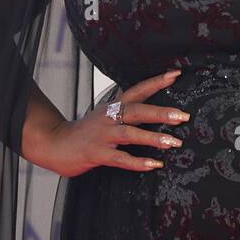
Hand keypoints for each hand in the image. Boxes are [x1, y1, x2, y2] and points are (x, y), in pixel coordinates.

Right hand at [28, 70, 190, 176]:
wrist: (56, 144)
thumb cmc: (86, 132)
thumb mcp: (105, 115)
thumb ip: (124, 110)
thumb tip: (149, 106)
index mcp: (113, 107)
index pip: (137, 90)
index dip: (156, 82)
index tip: (175, 74)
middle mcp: (109, 118)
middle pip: (136, 110)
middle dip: (161, 112)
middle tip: (183, 116)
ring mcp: (102, 135)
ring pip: (130, 134)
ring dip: (153, 138)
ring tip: (173, 143)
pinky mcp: (96, 153)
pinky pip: (120, 158)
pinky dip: (138, 162)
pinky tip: (154, 164)